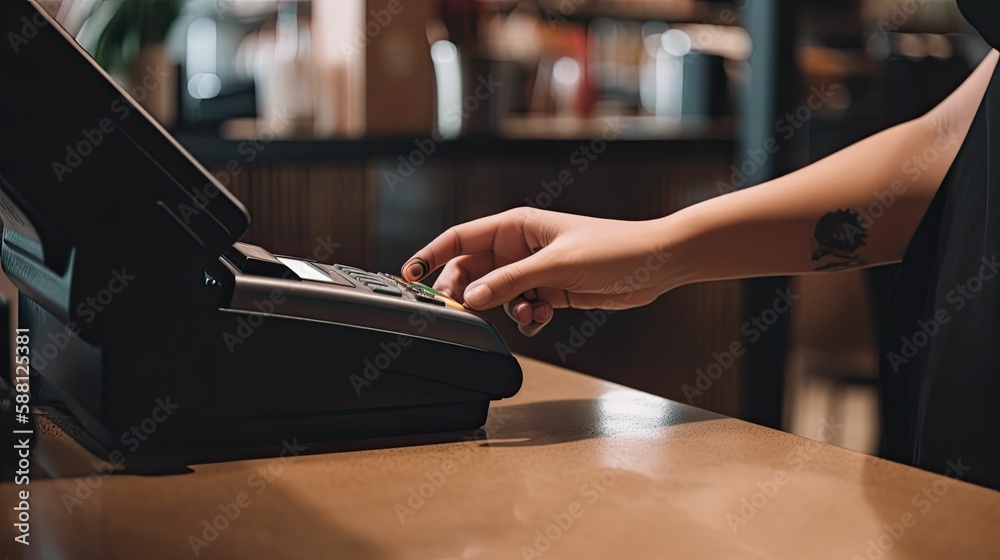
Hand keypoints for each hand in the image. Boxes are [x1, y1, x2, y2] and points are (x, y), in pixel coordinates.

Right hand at [401, 208, 682, 334]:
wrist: (656, 264)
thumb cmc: (614, 249)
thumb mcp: (555, 266)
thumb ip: (510, 282)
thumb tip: (471, 297)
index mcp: (516, 226)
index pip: (460, 239)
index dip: (431, 256)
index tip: (410, 277)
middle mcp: (521, 247)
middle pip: (473, 271)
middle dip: (468, 293)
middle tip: (463, 311)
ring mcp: (535, 271)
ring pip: (498, 295)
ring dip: (505, 309)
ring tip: (527, 312)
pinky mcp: (551, 292)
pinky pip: (522, 308)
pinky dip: (527, 318)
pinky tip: (542, 317)